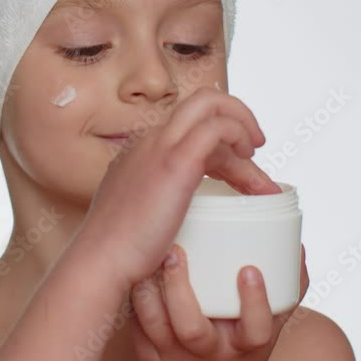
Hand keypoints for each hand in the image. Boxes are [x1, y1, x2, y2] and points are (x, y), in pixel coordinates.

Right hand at [74, 86, 280, 289]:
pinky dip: (239, 135)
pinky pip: (217, 128)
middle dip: (236, 114)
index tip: (239, 169)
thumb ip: (155, 205)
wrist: (102, 257)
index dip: (220, 142)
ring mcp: (161, 146)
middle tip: (254, 147)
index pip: (189, 128)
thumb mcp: (138, 215)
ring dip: (244, 124)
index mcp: (141, 151)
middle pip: (201, 102)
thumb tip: (176, 216)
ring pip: (211, 104)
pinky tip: (249, 164)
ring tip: (258, 157)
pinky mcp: (177, 161)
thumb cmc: (120, 249)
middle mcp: (150, 139)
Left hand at [130, 243, 310, 360]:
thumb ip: (288, 285)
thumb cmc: (243, 333)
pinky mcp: (149, 354)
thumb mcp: (271, 318)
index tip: (249, 268)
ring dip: (149, 291)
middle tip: (176, 252)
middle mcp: (212, 356)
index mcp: (248, 345)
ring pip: (156, 327)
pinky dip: (133, 299)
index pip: (257, 330)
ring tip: (149, 256)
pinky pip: (134, 327)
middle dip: (180, 289)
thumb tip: (295, 245)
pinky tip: (133, 271)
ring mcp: (176, 358)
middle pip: (193, 330)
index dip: (254, 302)